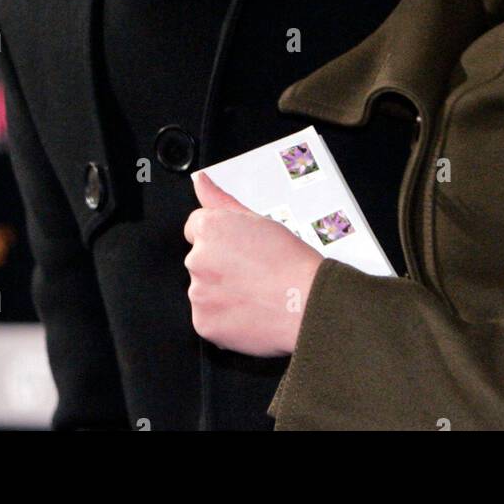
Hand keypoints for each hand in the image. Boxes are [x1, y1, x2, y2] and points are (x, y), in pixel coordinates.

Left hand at [184, 172, 322, 355]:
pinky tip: (248, 311)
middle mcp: (197, 260)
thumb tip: (200, 181)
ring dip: (221, 293)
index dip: (222, 239)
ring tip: (254, 293)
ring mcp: (199, 294)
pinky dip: (224, 318)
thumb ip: (219, 200)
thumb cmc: (290, 261)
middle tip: (252, 272)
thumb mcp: (258, 220)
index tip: (240, 249)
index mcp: (209, 229)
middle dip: (220, 266)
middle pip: (200, 260)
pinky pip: (208, 318)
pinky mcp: (203, 323)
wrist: (306, 303)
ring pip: (204, 290)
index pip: (196, 228)